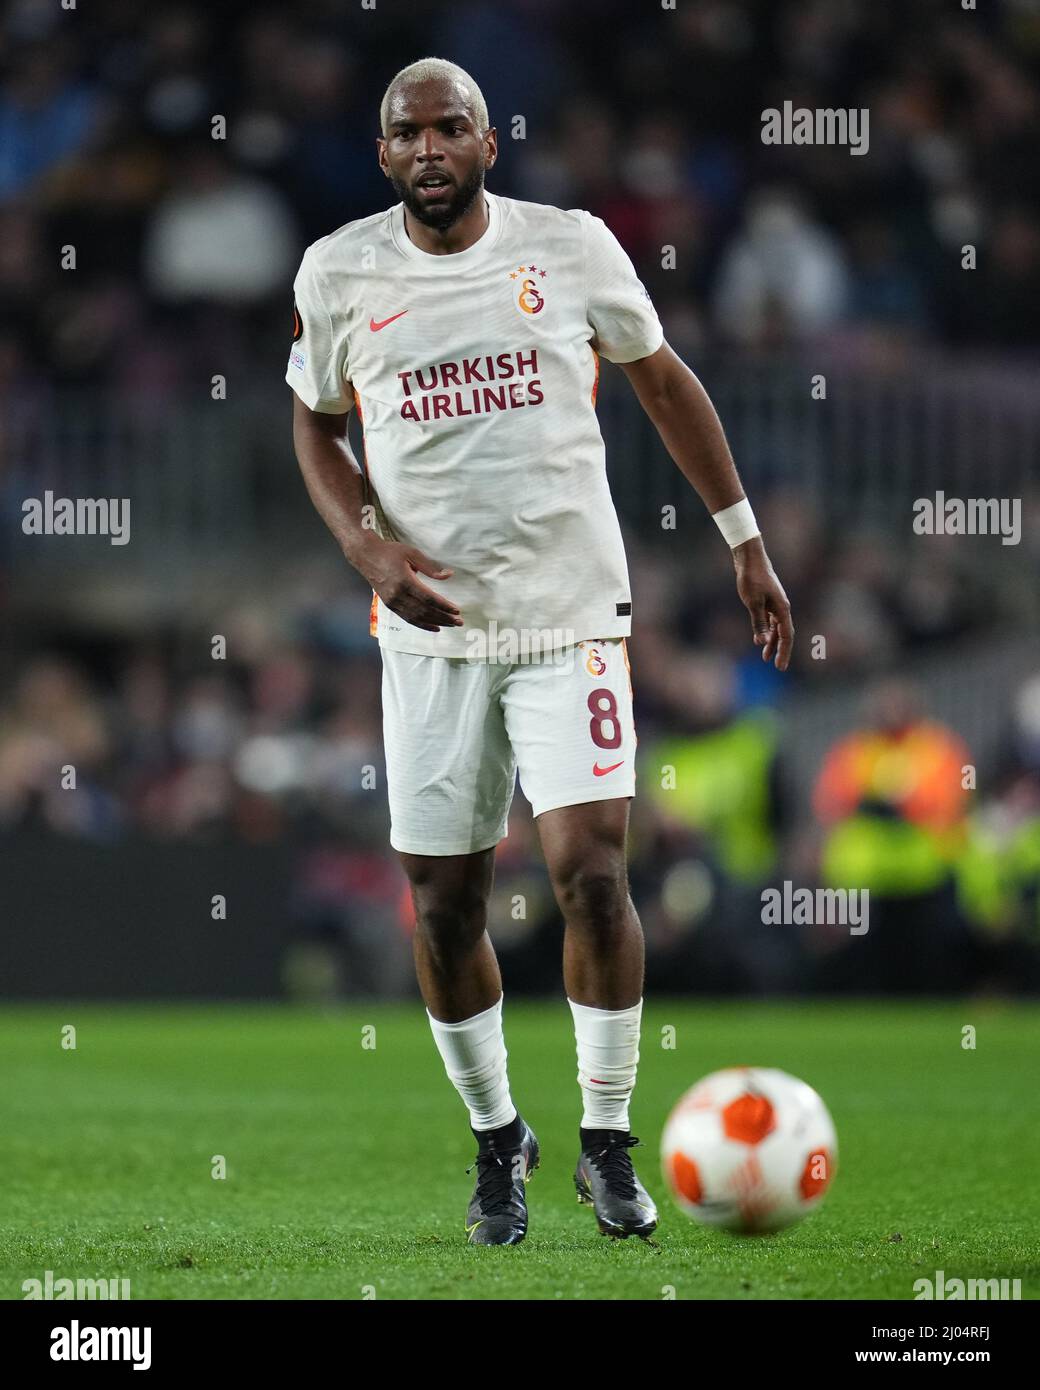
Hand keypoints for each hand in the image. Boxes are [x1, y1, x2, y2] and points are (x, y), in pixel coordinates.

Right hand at [353, 536, 463, 632]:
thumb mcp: (412, 553)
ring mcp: (393, 602)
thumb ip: (430, 567)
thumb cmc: (390, 552)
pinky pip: (408, 619)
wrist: (366, 556)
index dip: (444, 606)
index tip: (457, 611)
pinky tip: (434, 627)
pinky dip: (422, 625)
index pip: (429, 599)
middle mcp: (398, 595)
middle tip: (459, 622)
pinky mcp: (390, 605)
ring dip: (435, 623)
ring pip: (417, 617)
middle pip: (425, 611)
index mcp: (405, 581)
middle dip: (444, 618)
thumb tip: (448, 575)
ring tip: (450, 625)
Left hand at [733, 537, 793, 670]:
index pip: (787, 636)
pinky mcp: (767, 599)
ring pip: (776, 627)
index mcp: (782, 609)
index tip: (780, 667)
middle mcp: (782, 607)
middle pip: (784, 634)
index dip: (784, 652)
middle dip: (780, 650)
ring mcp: (775, 603)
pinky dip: (766, 630)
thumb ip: (759, 623)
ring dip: (772, 642)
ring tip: (765, 656)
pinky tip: (759, 638)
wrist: (749, 558)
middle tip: (777, 666)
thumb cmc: (751, 579)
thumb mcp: (753, 603)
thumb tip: (763, 642)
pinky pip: (770, 620)